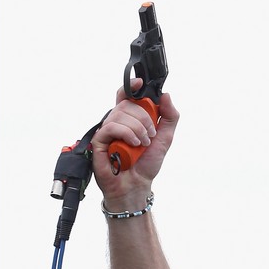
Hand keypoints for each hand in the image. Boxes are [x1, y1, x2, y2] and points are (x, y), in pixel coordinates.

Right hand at [91, 81, 178, 208]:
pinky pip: (111, 127)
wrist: (137, 185)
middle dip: (144, 117)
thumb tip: (166, 95)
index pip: (126, 95)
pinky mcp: (99, 141)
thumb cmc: (146, 164)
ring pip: (120, 114)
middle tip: (150, 135)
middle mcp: (116, 122)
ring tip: (142, 144)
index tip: (140, 83)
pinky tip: (134, 144)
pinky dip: (126, 133)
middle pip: (126, 103)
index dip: (131, 86)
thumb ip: (169, 117)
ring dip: (137, 128)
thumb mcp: (165, 138)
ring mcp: (107, 131)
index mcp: (129, 119)